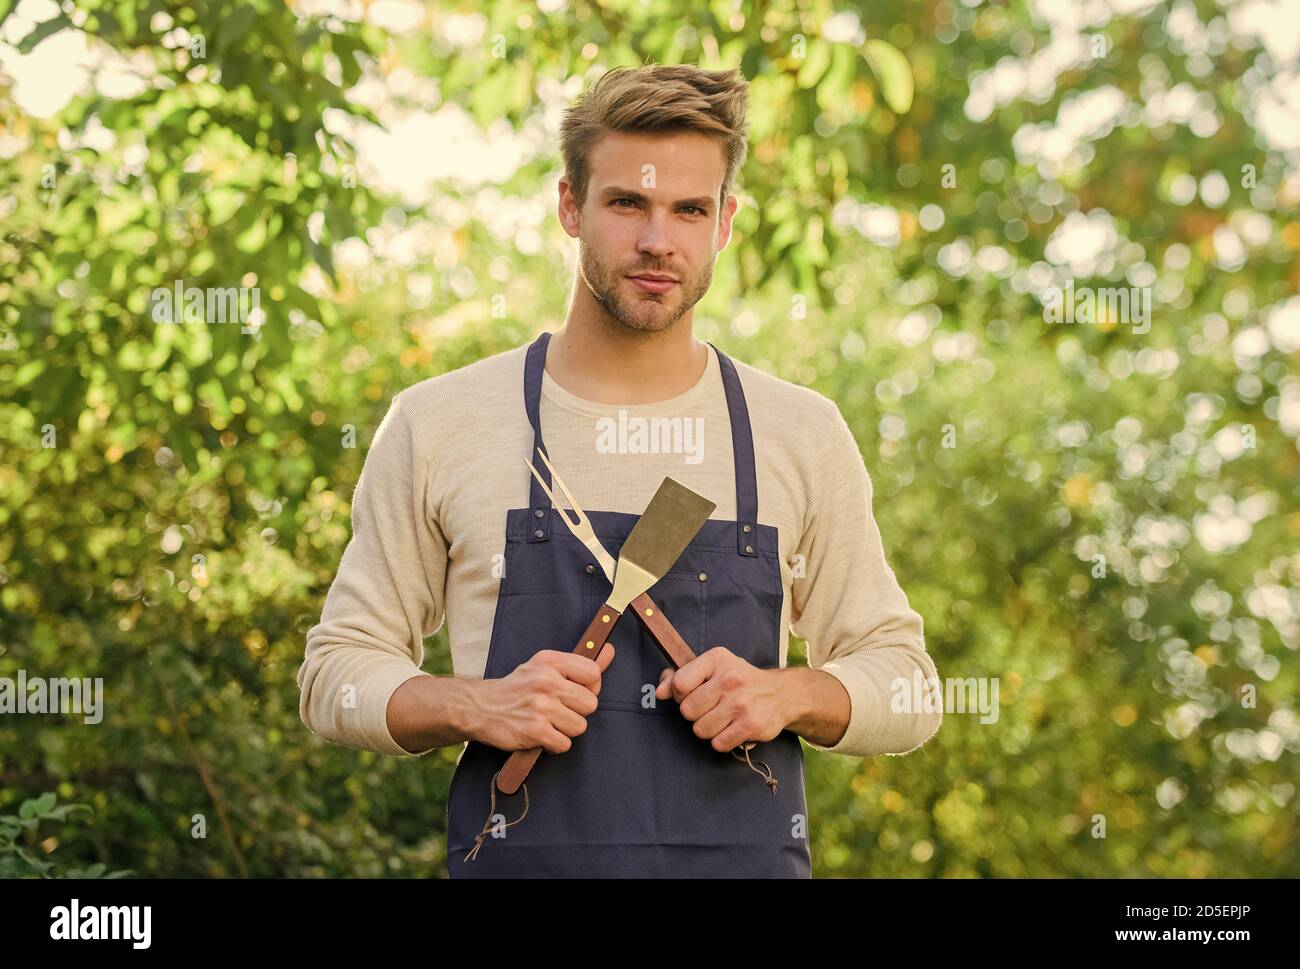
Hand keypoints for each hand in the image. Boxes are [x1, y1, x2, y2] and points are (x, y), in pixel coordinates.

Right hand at [472, 645, 614, 753]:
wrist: (479, 707)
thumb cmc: (516, 688)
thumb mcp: (543, 666)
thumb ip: (578, 663)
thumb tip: (610, 651)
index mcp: (550, 661)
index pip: (594, 673)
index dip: (591, 687)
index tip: (576, 692)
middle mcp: (546, 681)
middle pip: (591, 704)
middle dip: (577, 712)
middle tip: (559, 710)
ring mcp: (541, 706)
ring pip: (579, 726)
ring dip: (565, 730)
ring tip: (548, 723)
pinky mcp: (534, 731)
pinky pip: (564, 744)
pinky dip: (554, 745)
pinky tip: (542, 736)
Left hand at [654, 646, 786, 752]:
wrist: (781, 693)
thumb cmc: (739, 680)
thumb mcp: (712, 668)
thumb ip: (681, 676)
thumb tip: (660, 692)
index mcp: (717, 660)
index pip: (679, 683)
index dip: (679, 694)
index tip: (691, 693)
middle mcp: (729, 679)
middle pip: (687, 711)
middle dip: (694, 714)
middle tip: (710, 707)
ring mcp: (741, 703)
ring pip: (700, 730)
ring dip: (707, 728)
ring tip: (721, 718)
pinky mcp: (751, 725)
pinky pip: (718, 744)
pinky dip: (721, 740)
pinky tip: (732, 728)